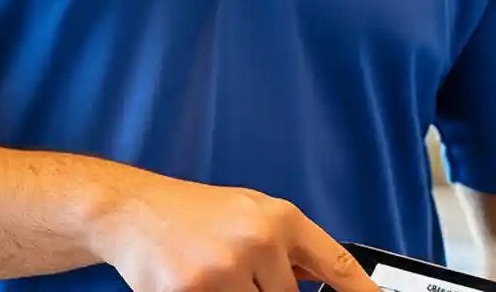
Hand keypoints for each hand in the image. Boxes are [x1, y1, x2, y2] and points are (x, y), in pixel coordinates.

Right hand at [89, 175, 378, 291]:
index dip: (360, 291)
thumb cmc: (197, 214)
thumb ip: (291, 249)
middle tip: (244, 277)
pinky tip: (200, 285)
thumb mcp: (253, 216)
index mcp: (281, 219)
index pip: (336, 266)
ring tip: (219, 276)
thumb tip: (325, 283)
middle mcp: (258, 242)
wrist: (135, 212)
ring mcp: (224, 271)